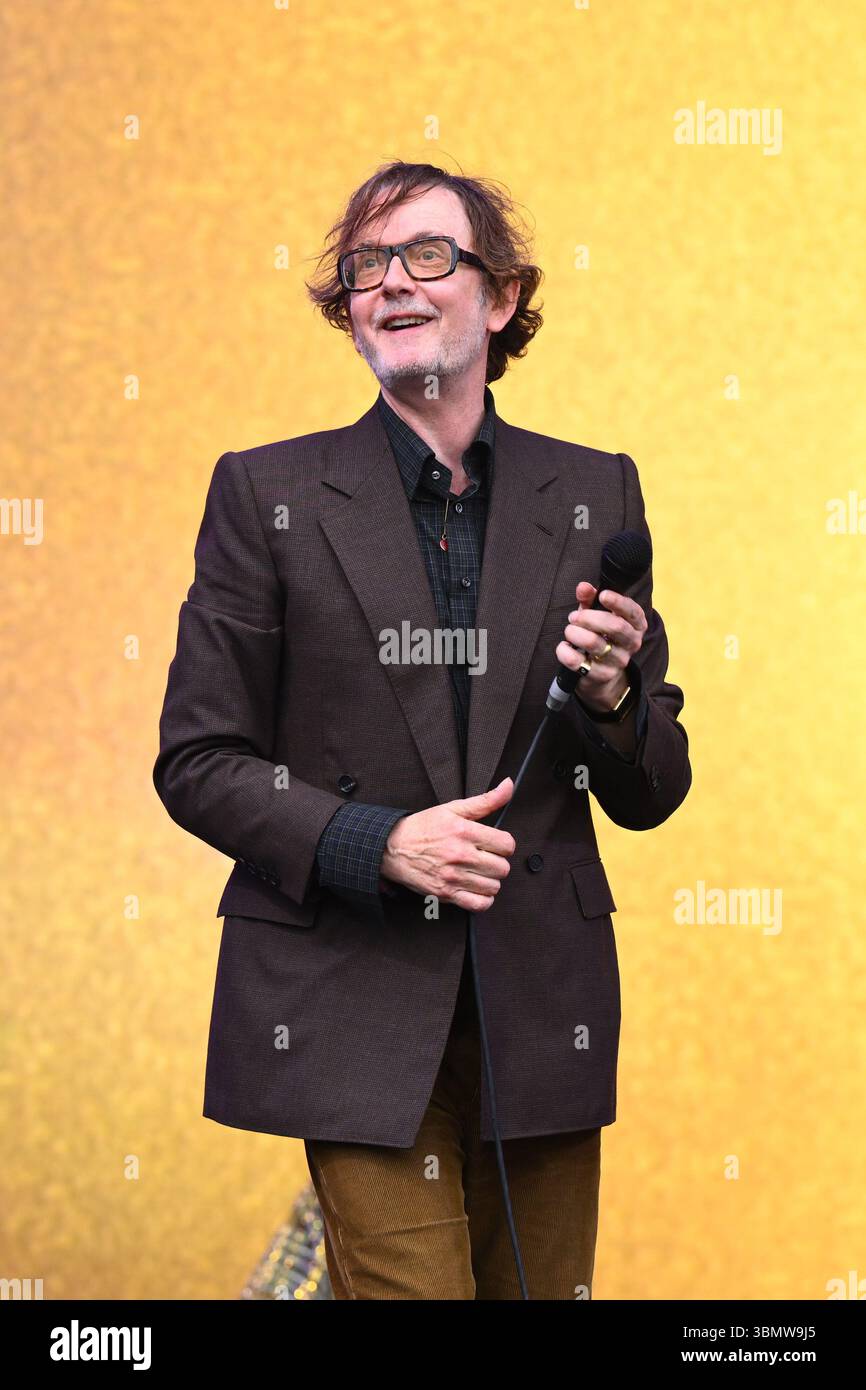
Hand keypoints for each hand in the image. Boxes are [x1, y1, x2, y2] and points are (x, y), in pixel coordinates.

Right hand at [380, 778, 515, 911]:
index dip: (504, 844)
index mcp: (464, 832)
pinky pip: (479, 905)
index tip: (495, 844)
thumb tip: (508, 786)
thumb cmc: (423, 827)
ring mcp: (453, 877)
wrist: (393, 847)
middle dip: (497, 862)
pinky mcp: (446, 894)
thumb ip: (486, 800)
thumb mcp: (453, 808)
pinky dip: (483, 900)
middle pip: (502, 868)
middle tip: (485, 858)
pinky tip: (476, 888)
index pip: (506, 845)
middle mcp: (460, 855)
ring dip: (490, 880)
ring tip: (478, 872)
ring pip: (493, 887)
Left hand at [556, 581, 646, 711]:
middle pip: (615, 626)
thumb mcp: (597, 614)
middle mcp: (631, 643)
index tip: (603, 595)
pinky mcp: (602, 675)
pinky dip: (565, 652)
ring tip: (569, 631)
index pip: (633, 612)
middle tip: (574, 617)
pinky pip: (578, 662)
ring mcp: (618, 661)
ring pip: (595, 643)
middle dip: (590, 618)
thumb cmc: (601, 636)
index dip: (618, 602)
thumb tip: (583, 587)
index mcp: (636, 625)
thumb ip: (590, 599)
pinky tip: (564, 647)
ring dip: (575, 633)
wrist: (602, 675)